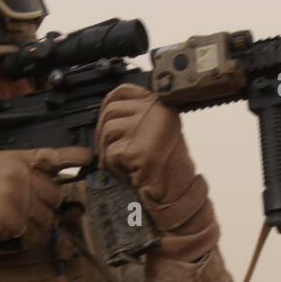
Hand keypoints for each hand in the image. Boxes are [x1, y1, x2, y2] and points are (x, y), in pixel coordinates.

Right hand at [0, 148, 88, 253]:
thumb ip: (30, 173)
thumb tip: (65, 189)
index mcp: (16, 161)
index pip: (52, 157)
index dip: (72, 157)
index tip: (88, 157)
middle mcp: (20, 179)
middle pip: (56, 195)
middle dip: (46, 203)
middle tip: (23, 205)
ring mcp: (19, 202)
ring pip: (50, 218)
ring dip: (38, 222)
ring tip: (13, 218)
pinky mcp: (17, 225)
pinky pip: (39, 235)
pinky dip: (30, 236)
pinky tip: (11, 229)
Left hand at [95, 84, 197, 209]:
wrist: (178, 190)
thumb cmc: (168, 164)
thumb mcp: (158, 129)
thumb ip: (138, 115)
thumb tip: (106, 112)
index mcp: (160, 105)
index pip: (124, 91)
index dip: (108, 103)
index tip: (103, 117)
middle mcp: (154, 112)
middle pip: (110, 111)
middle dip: (102, 132)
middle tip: (106, 149)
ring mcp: (144, 130)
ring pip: (107, 131)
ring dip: (108, 151)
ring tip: (122, 164)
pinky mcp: (134, 150)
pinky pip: (109, 154)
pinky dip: (113, 167)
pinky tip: (128, 173)